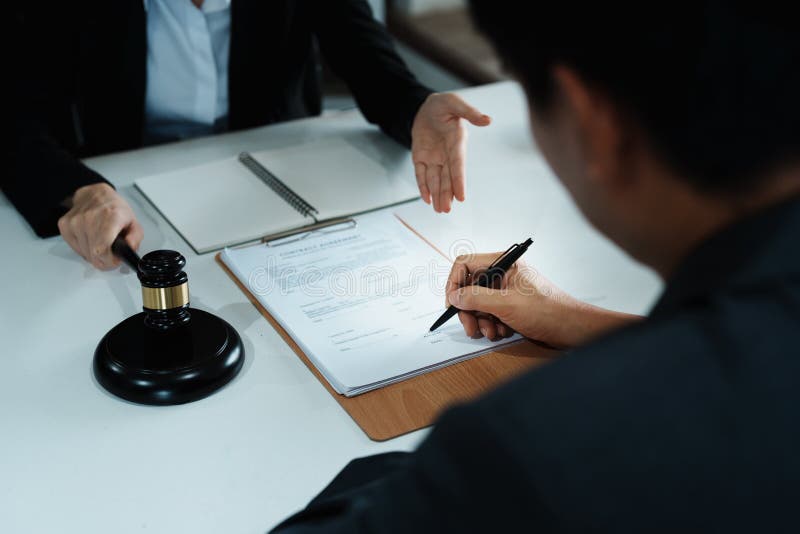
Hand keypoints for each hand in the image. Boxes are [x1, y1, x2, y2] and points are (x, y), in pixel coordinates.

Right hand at [57, 183, 142, 269]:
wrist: (95, 195)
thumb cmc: (115, 209)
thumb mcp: (133, 223)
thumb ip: (135, 239)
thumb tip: (128, 249)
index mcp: (110, 217)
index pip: (101, 249)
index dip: (109, 261)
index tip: (114, 260)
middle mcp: (90, 218)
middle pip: (93, 254)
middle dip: (104, 260)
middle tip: (110, 255)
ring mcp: (75, 222)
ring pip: (84, 253)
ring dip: (94, 254)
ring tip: (101, 243)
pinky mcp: (65, 225)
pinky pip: (75, 248)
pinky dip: (84, 249)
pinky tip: (91, 240)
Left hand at [411, 93, 490, 212]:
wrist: (426, 106)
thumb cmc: (444, 104)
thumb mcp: (455, 103)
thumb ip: (469, 113)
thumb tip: (487, 120)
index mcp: (456, 142)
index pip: (458, 165)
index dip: (459, 181)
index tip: (461, 197)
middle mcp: (446, 153)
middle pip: (447, 177)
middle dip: (446, 193)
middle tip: (446, 209)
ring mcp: (434, 157)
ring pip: (435, 179)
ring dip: (437, 194)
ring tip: (440, 209)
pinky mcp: (421, 157)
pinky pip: (421, 174)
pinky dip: (423, 186)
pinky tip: (426, 199)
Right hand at [445, 253, 640, 347]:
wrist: (573, 329)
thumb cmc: (549, 311)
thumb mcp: (506, 304)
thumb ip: (476, 298)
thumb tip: (455, 296)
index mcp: (504, 263)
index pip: (466, 264)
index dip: (454, 283)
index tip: (452, 303)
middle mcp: (504, 274)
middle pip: (470, 287)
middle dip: (469, 309)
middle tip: (470, 327)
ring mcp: (508, 291)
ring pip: (479, 303)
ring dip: (481, 320)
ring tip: (492, 332)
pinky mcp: (512, 306)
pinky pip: (491, 313)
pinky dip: (492, 324)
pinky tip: (502, 332)